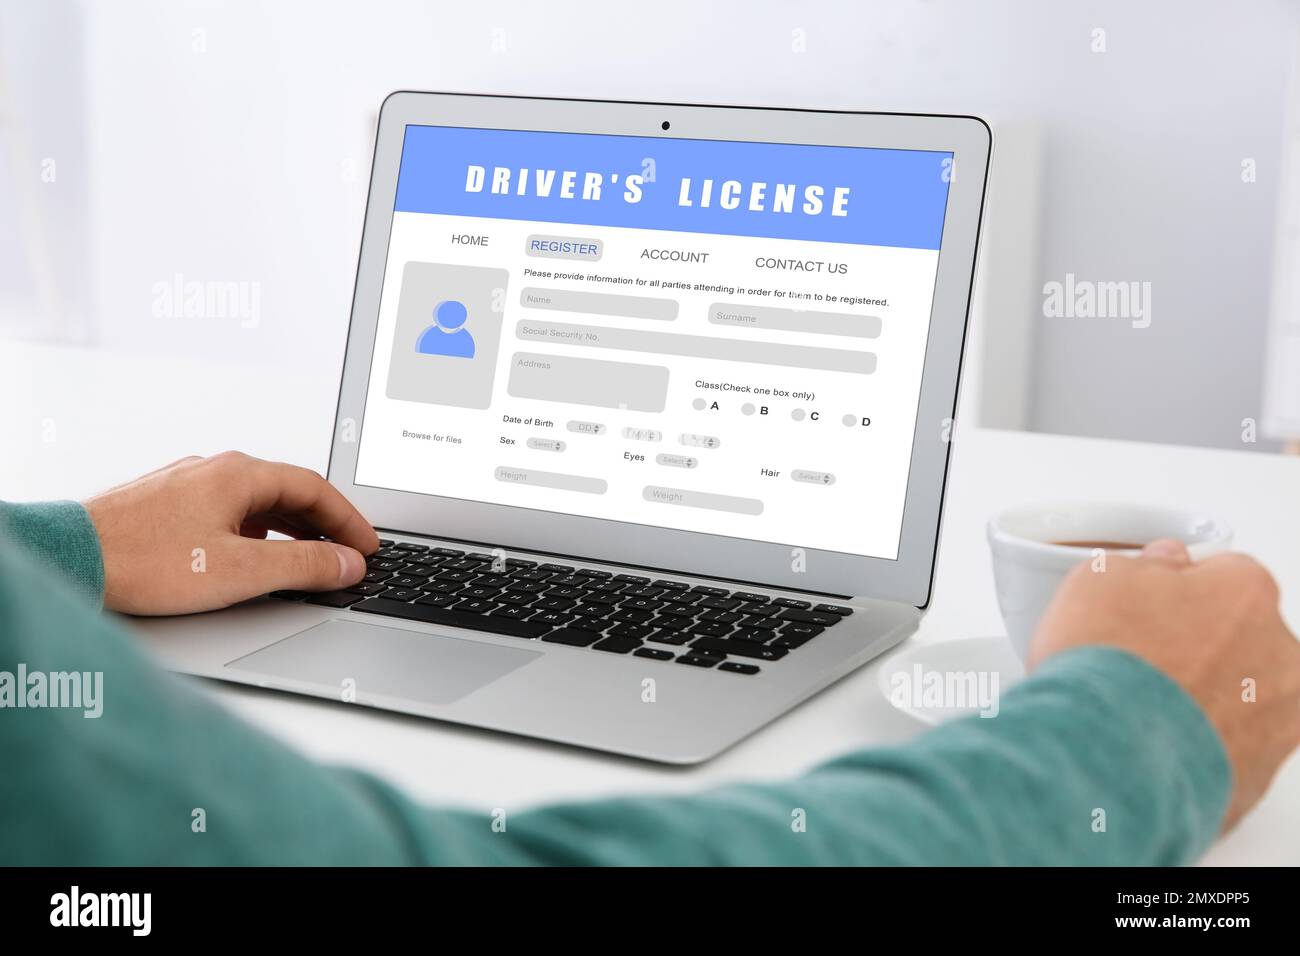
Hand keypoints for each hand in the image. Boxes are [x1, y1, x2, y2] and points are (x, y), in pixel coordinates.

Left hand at [84, 452, 379, 614]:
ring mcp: (188, 485)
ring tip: (310, 558)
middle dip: (324, 525)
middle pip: (288, 491)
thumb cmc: (144, 561)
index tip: (367, 546)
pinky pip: (229, 512)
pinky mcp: (166, 506)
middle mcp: (215, 470)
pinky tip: (252, 557)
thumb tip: (347, 563)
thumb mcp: (241, 570)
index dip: (349, 520)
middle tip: (347, 554)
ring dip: (291, 529)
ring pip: (257, 502)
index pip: (316, 489)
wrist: (71, 559)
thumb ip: (304, 566)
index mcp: (239, 474)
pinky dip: (257, 532)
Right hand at [1029, 539, 1299, 828]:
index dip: (1178, 589)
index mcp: (1247, 592)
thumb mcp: (1099, 578)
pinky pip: (1229, 750)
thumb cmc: (1107, 664)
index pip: (1224, 574)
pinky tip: (1152, 744)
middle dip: (1200, 644)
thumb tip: (1161, 564)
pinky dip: (1198, 746)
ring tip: (1141, 708)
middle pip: (1240, 636)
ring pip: (1241, 696)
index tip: (1148, 606)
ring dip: (1203, 697)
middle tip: (1142, 658)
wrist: (1104, 754)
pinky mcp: (1259, 775)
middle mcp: (1279, 652)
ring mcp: (1277, 719)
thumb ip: (1145, 563)